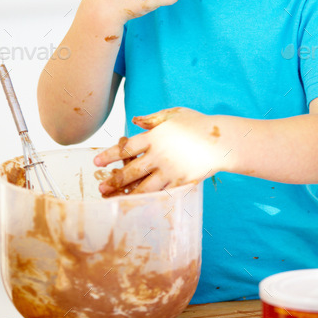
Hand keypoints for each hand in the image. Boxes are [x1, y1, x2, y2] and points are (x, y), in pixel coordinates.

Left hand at [93, 107, 232, 194]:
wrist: (221, 141)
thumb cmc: (198, 124)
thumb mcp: (174, 114)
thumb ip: (152, 119)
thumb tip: (134, 121)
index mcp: (155, 136)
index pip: (125, 148)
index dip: (108, 155)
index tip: (96, 162)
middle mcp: (159, 154)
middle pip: (130, 170)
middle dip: (113, 180)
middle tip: (100, 187)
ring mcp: (169, 170)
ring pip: (143, 186)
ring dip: (126, 193)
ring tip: (112, 198)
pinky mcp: (180, 182)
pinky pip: (160, 193)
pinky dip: (147, 199)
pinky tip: (136, 203)